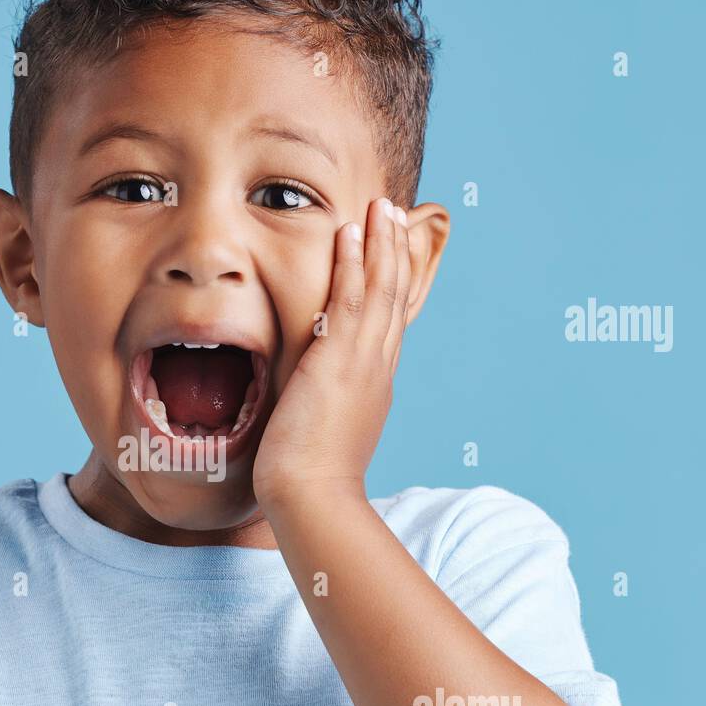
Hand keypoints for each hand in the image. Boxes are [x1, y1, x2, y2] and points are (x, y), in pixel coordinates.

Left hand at [252, 196, 410, 510]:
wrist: (312, 497)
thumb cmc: (309, 480)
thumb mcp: (324, 434)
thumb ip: (323, 409)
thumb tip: (309, 404)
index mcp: (374, 385)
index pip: (388, 324)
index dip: (393, 285)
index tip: (392, 254)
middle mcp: (377, 368)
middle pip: (395, 299)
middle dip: (395, 253)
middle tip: (396, 215)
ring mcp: (363, 362)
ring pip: (381, 290)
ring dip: (381, 244)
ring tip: (380, 207)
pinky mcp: (341, 359)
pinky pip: (353, 298)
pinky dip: (355, 262)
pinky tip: (351, 232)